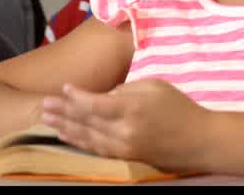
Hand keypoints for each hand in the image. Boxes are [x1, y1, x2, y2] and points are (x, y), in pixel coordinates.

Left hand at [41, 79, 209, 171]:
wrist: (199, 140)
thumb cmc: (180, 108)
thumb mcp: (156, 86)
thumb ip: (126, 89)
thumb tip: (105, 95)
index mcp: (132, 107)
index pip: (94, 102)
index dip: (76, 96)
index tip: (64, 88)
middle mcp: (124, 129)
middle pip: (85, 121)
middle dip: (63, 112)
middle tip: (44, 105)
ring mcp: (124, 146)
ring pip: (87, 137)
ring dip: (66, 128)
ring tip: (48, 120)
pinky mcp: (126, 157)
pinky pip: (96, 149)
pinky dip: (80, 141)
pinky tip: (68, 135)